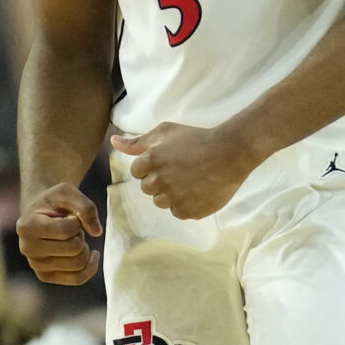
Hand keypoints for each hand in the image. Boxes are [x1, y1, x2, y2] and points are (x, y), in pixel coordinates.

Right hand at [16, 182, 101, 284]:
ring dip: (83, 248)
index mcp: (27, 226)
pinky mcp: (45, 276)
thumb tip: (97, 232)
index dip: (77, 221)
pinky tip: (90, 255)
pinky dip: (90, 267)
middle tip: (71, 228)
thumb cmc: (54, 201)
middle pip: (74, 249)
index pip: (67, 230)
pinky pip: (77, 279)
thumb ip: (85, 207)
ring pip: (78, 265)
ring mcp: (35, 265)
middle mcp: (27, 248)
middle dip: (80, 235)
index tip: (68, 216)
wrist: (40, 213)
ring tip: (72, 238)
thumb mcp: (67, 191)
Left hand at [110, 123, 258, 220]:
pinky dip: (186, 204)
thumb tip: (114, 141)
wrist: (230, 152)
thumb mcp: (165, 132)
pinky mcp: (188, 211)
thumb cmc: (197, 138)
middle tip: (180, 170)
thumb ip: (137, 141)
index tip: (168, 161)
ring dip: (171, 194)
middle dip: (160, 180)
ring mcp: (174, 198)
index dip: (152, 166)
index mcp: (150, 161)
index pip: (138, 172)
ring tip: (189, 180)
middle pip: (148, 188)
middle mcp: (159, 182)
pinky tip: (197, 190)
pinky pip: (178, 212)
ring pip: (161, 202)